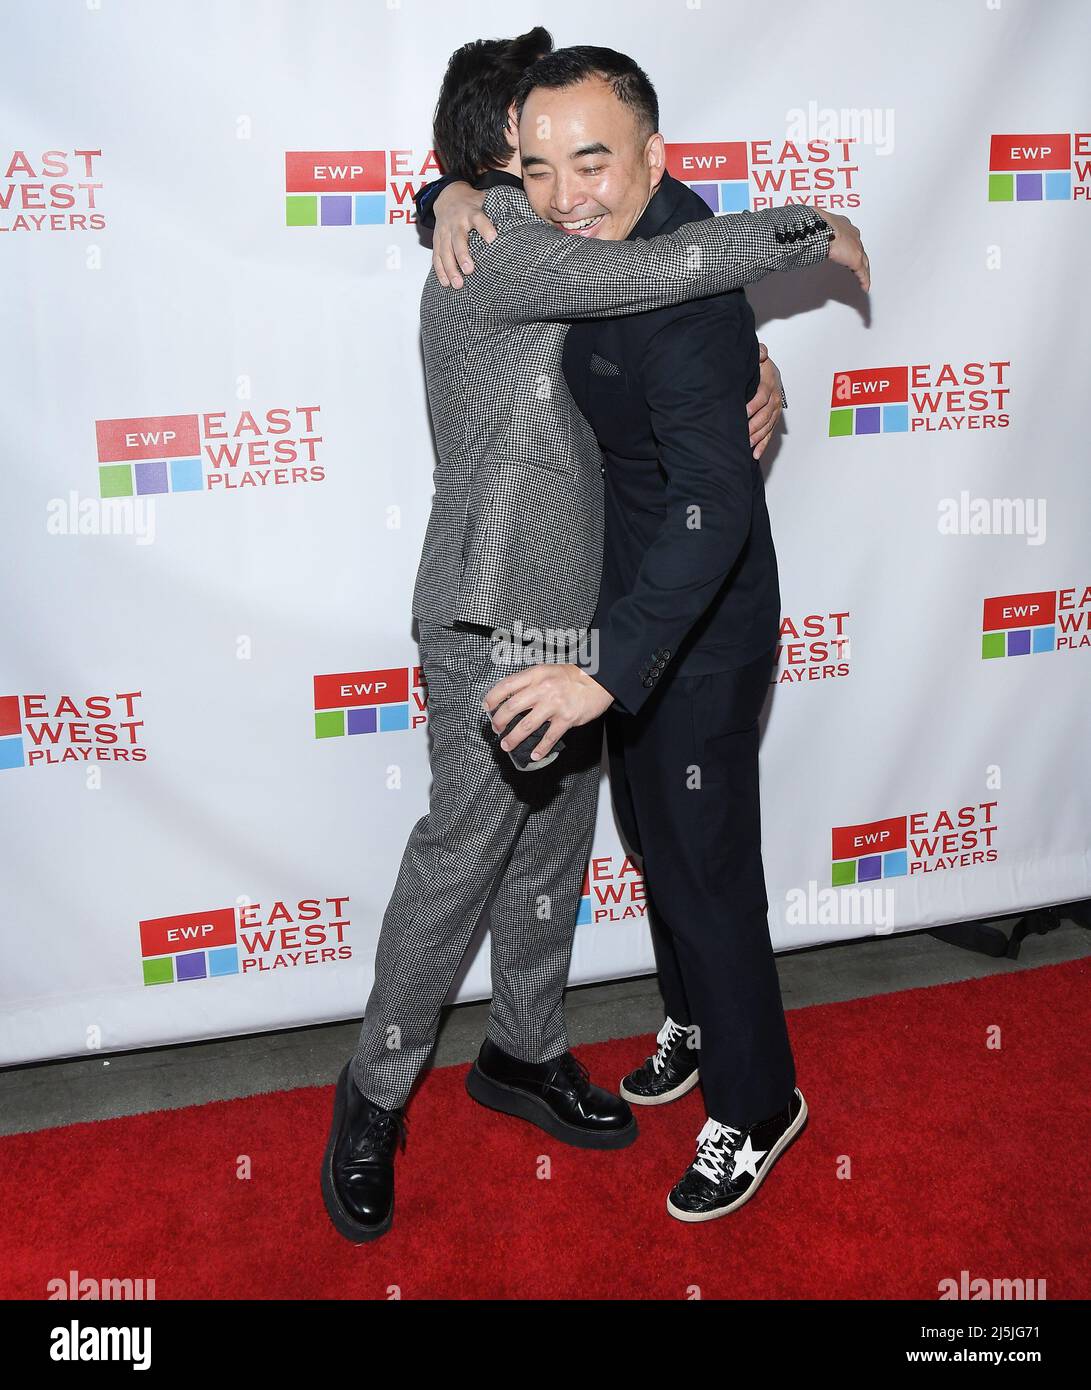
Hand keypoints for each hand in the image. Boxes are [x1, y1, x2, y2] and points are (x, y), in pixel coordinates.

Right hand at [432, 182, 496, 287]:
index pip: (479, 219)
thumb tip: (529, 219)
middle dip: (462, 255)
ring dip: (450, 268)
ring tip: (458, 284)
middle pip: (458, 239)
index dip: (485, 228)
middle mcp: (457, 221)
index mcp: (472, 212)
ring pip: (445, 251)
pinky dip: (440, 270)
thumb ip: (501, 211)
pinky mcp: (437, 239)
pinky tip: (445, 283)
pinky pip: (437, 256)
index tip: (493, 239)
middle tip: (469, 270)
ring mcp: (445, 231)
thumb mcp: (486, 201)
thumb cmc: (474, 204)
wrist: (449, 196)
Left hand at [483, 663, 613, 760]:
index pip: (506, 686)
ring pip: (526, 725)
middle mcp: (542, 689)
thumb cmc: (572, 677)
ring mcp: (554, 704)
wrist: (599, 680)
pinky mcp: (566, 718)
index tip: (487, 707)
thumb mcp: (547, 671)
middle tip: (496, 729)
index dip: (492, 698)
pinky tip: (535, 754)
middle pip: (512, 707)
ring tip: (507, 745)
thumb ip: (529, 682)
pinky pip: (549, 737)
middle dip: (499, 721)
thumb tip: (510, 696)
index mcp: (535, 675)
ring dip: (513, 738)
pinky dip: (541, 749)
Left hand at [747, 343, 784, 460]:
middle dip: (754, 426)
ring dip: (758, 437)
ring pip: (767, 426)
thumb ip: (760, 354)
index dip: (753, 405)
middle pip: (765, 415)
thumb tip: (761, 352)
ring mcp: (774, 412)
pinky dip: (762, 445)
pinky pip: (768, 435)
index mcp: (770, 383)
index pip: (762, 396)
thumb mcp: (760, 357)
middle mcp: (774, 399)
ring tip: (748, 445)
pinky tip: (755, 454)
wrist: (770, 373)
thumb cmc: (761, 367)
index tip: (743, 412)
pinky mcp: (772, 421)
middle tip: (744, 434)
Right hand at [810, 207, 870, 291]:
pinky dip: (864, 280)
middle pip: (859, 249)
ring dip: (863, 270)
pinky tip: (864, 287)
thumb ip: (814, 235)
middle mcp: (852, 234)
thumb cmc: (816, 225)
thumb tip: (804, 237)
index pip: (850, 238)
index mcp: (843, 225)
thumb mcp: (815, 229)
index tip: (847, 252)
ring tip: (863, 279)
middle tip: (860, 268)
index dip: (850, 246)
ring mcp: (856, 246)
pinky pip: (862, 273)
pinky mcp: (856, 259)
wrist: (821, 228)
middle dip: (860, 259)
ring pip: (864, 261)